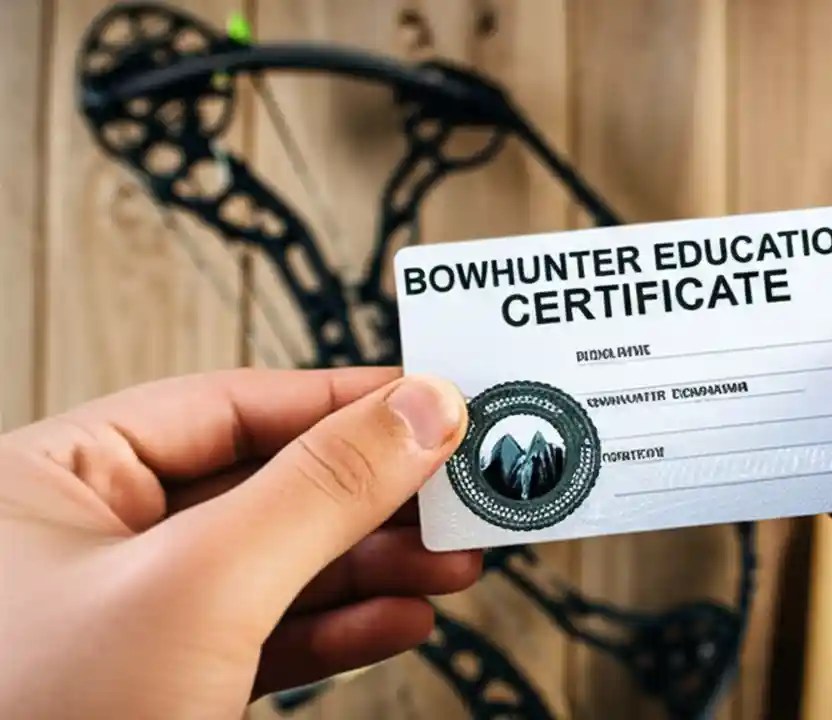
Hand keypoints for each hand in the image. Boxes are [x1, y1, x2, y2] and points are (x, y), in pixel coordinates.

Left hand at [0, 368, 479, 717]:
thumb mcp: (203, 588)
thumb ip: (321, 489)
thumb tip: (421, 411)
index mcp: (54, 480)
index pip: (229, 405)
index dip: (343, 400)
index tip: (436, 402)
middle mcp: (89, 541)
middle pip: (266, 483)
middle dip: (374, 496)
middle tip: (463, 489)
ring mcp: (130, 622)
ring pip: (277, 563)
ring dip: (374, 565)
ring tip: (453, 561)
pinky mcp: (164, 688)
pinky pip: (267, 635)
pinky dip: (341, 628)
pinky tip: (402, 618)